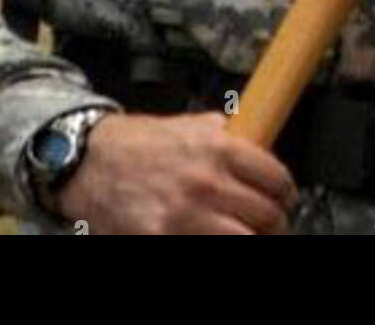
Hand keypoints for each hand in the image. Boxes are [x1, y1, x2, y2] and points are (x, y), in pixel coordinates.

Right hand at [55, 110, 298, 234]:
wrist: (89, 162)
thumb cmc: (136, 143)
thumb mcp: (186, 124)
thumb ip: (223, 134)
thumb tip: (256, 143)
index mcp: (217, 147)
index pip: (276, 178)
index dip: (285, 192)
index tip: (284, 198)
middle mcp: (207, 181)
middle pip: (267, 215)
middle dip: (272, 222)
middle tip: (267, 223)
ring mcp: (187, 215)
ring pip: (246, 241)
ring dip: (250, 239)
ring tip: (243, 233)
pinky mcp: (166, 239)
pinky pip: (209, 250)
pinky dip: (215, 245)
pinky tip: (212, 236)